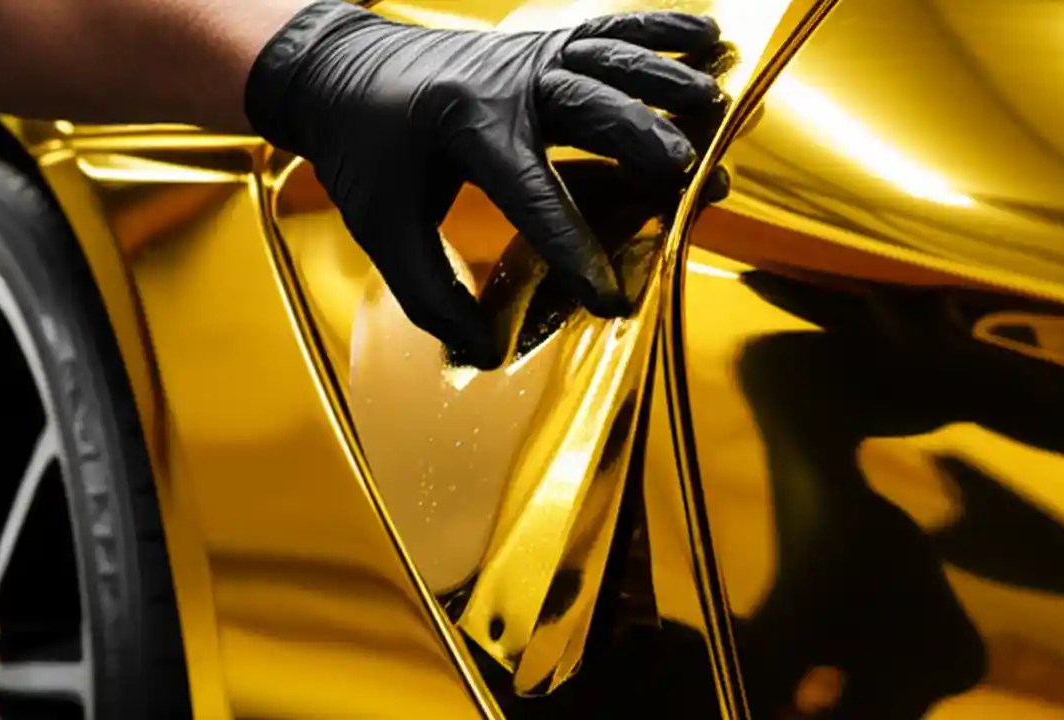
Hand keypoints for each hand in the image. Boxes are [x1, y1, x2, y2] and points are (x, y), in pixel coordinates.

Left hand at [245, 0, 722, 367]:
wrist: (341, 69)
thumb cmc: (364, 151)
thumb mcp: (381, 228)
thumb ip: (431, 294)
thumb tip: (485, 353)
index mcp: (462, 123)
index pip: (532, 191)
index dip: (575, 246)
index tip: (612, 296)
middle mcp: (505, 79)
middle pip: (590, 106)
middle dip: (645, 141)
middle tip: (695, 177)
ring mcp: (529, 53)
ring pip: (611, 60)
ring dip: (669, 82)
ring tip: (722, 107)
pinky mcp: (544, 42)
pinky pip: (611, 28)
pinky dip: (663, 30)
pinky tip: (715, 40)